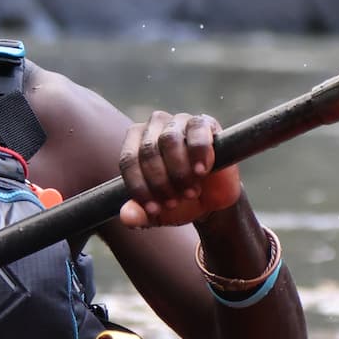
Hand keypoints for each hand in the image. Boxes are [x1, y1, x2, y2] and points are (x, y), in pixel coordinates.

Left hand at [117, 110, 242, 227]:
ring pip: (169, 139)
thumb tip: (127, 217)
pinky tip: (201, 172)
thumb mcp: (158, 212)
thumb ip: (139, 214)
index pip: (128, 160)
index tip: (153, 210)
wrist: (212, 198)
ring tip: (190, 192)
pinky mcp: (204, 123)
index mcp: (135, 142)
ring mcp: (179, 121)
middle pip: (148, 150)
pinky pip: (197, 131)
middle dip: (160, 182)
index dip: (139, 187)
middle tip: (174, 203)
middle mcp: (154, 126)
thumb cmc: (178, 199)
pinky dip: (198, 153)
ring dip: (179, 171)